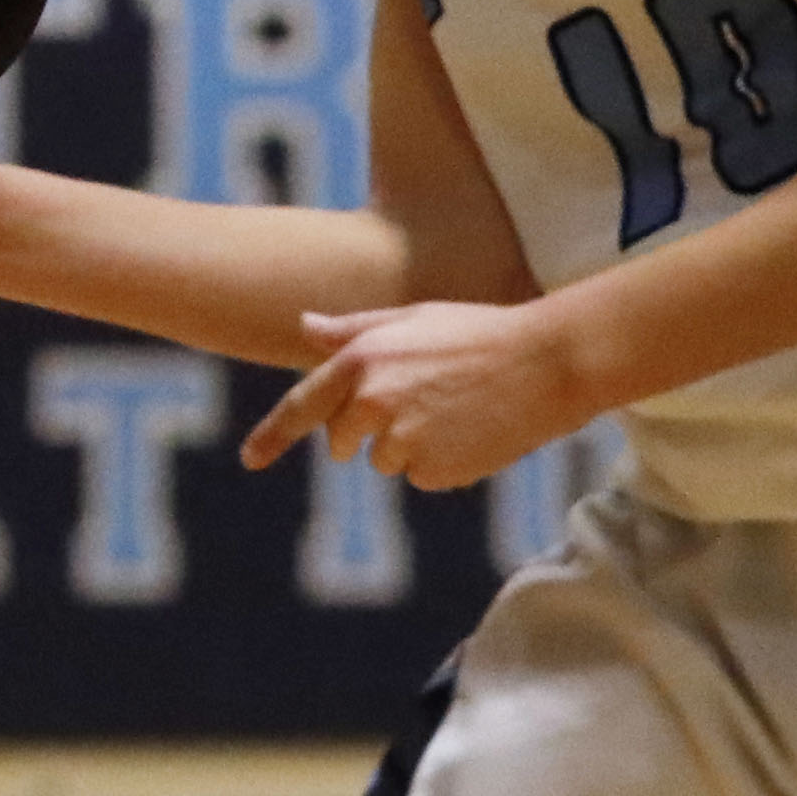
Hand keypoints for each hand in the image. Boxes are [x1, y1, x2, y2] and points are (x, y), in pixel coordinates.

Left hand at [245, 300, 584, 489]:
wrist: (546, 362)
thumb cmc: (480, 332)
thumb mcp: (414, 318)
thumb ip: (354, 330)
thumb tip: (305, 327)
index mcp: (360, 360)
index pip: (302, 406)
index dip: (272, 435)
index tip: (250, 459)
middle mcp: (370, 402)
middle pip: (343, 440)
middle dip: (369, 430)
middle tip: (424, 399)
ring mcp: (399, 440)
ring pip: (386, 460)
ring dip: (412, 445)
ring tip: (456, 409)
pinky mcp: (431, 470)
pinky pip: (422, 476)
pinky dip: (442, 462)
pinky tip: (472, 432)